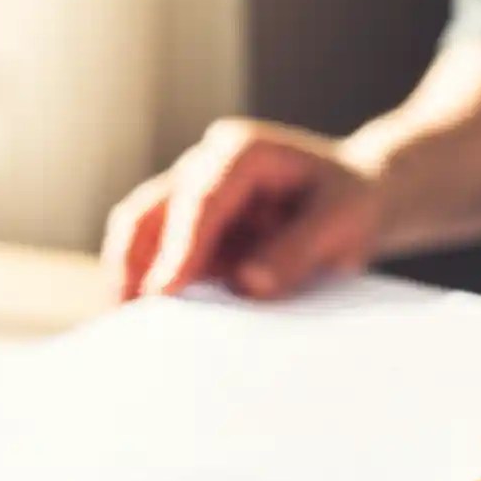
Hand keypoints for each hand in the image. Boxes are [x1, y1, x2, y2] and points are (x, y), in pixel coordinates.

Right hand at [102, 119, 383, 300]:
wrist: (357, 196)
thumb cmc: (351, 203)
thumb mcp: (344, 222)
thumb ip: (297, 250)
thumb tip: (247, 284)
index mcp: (243, 152)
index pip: (201, 199)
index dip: (180, 246)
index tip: (164, 291)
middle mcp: (205, 166)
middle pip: (149, 211)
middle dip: (131, 264)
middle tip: (125, 318)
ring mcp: (190, 198)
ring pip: (138, 233)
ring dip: (127, 279)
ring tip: (122, 329)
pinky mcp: (188, 231)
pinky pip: (151, 257)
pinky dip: (143, 287)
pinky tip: (140, 324)